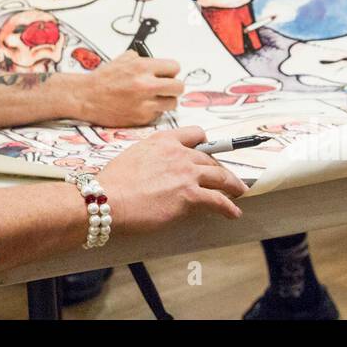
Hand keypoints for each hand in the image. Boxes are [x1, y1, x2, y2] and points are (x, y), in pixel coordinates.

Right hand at [76, 50, 182, 125]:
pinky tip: (142, 106)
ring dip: (166, 100)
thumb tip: (160, 64)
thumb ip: (144, 60)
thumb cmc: (103, 79)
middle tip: (166, 88)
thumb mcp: (123, 59)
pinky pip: (159, 114)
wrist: (85, 97)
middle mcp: (145, 84)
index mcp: (142, 66)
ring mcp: (144, 103)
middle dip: (173, 87)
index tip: (166, 74)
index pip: (175, 67)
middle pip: (179, 87)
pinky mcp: (141, 118)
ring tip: (155, 98)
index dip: (170, 71)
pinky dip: (154, 111)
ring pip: (172, 103)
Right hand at [97, 126, 245, 229]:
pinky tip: (233, 212)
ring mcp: (186, 174)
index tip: (211, 151)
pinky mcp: (190, 196)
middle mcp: (178, 153)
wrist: (108, 199)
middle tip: (228, 176)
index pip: (195, 134)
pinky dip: (229, 207)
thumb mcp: (133, 156)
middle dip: (221, 168)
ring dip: (233, 185)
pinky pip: (218, 200)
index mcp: (163, 140)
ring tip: (239, 191)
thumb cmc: (113, 183)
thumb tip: (159, 171)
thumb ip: (152, 158)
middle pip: (210, 157)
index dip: (206, 144)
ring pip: (220, 176)